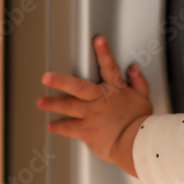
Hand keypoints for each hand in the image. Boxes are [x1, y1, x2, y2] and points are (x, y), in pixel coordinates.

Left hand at [37, 35, 152, 177]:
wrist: (137, 143)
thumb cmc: (141, 123)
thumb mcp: (143, 99)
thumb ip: (138, 82)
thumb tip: (134, 69)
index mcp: (115, 90)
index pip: (109, 67)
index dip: (104, 52)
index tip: (97, 40)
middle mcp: (100, 100)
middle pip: (78, 87)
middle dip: (60, 81)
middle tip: (46, 77)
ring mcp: (91, 115)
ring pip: (68, 106)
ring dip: (52, 103)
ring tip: (40, 101)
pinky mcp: (87, 131)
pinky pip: (69, 128)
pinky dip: (58, 127)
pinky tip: (50, 125)